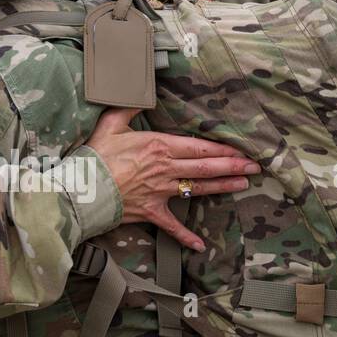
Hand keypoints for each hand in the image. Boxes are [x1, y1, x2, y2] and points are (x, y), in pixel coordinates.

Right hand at [86, 107, 259, 251]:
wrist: (81, 191)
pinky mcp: (151, 211)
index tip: (241, 147)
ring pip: (198, 189)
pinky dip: (186, 236)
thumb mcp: (110, 124)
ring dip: (222, 187)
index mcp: (159, 146)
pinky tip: (201, 244)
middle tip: (255, 165)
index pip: (199, 146)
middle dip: (233, 165)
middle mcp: (166, 169)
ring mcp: (160, 192)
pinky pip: (172, 226)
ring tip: (243, 184)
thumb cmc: (94, 157)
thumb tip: (140, 91)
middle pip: (206, 166)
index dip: (223, 147)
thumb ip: (129, 106)